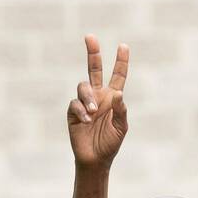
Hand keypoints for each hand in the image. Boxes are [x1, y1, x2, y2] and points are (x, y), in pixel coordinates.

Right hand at [67, 35, 128, 167]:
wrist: (95, 160)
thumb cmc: (110, 144)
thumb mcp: (121, 128)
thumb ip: (121, 111)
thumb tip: (118, 94)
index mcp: (112, 98)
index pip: (117, 76)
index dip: (121, 62)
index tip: (124, 46)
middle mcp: (98, 96)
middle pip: (94, 69)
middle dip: (93, 53)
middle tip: (90, 37)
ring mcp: (84, 102)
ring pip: (83, 86)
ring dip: (88, 97)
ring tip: (93, 111)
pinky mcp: (73, 112)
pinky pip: (75, 104)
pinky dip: (81, 110)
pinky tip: (86, 120)